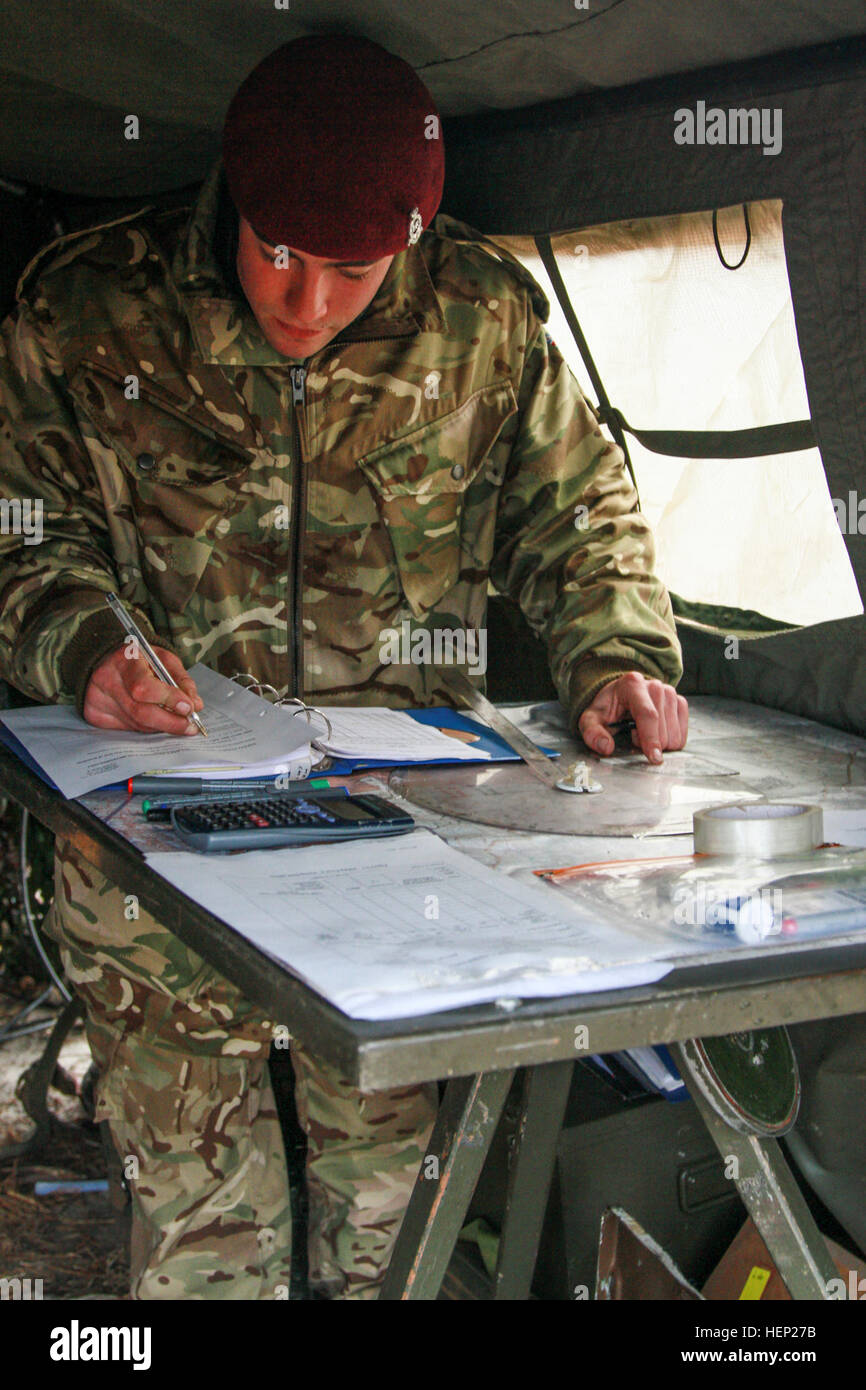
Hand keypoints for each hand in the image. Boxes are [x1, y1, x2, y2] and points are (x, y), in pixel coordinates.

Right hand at [83, 645, 203, 734]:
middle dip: (170, 722)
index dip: (168, 699)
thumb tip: (195, 704)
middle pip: (140, 712)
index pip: (144, 687)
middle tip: (190, 726)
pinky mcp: (94, 714)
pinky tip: (154, 720)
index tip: (188, 707)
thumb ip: (181, 680)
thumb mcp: (163, 658)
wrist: (105, 660)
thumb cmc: (138, 659)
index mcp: (123, 660)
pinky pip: (127, 728)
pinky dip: (146, 727)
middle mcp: (106, 680)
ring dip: (160, 726)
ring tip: (177, 723)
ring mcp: (97, 699)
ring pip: (136, 724)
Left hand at [578, 671, 687, 764]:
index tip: (654, 757)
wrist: (619, 695)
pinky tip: (656, 732)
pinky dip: (670, 739)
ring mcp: (670, 693)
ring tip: (642, 731)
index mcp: (632, 685)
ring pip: (675, 733)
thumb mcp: (591, 719)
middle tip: (632, 734)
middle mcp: (654, 686)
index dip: (651, 738)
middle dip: (648, 742)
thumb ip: (592, 733)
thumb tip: (606, 747)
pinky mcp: (680, 702)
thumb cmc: (607, 707)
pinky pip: (682, 732)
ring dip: (659, 741)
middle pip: (663, 728)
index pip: (648, 715)